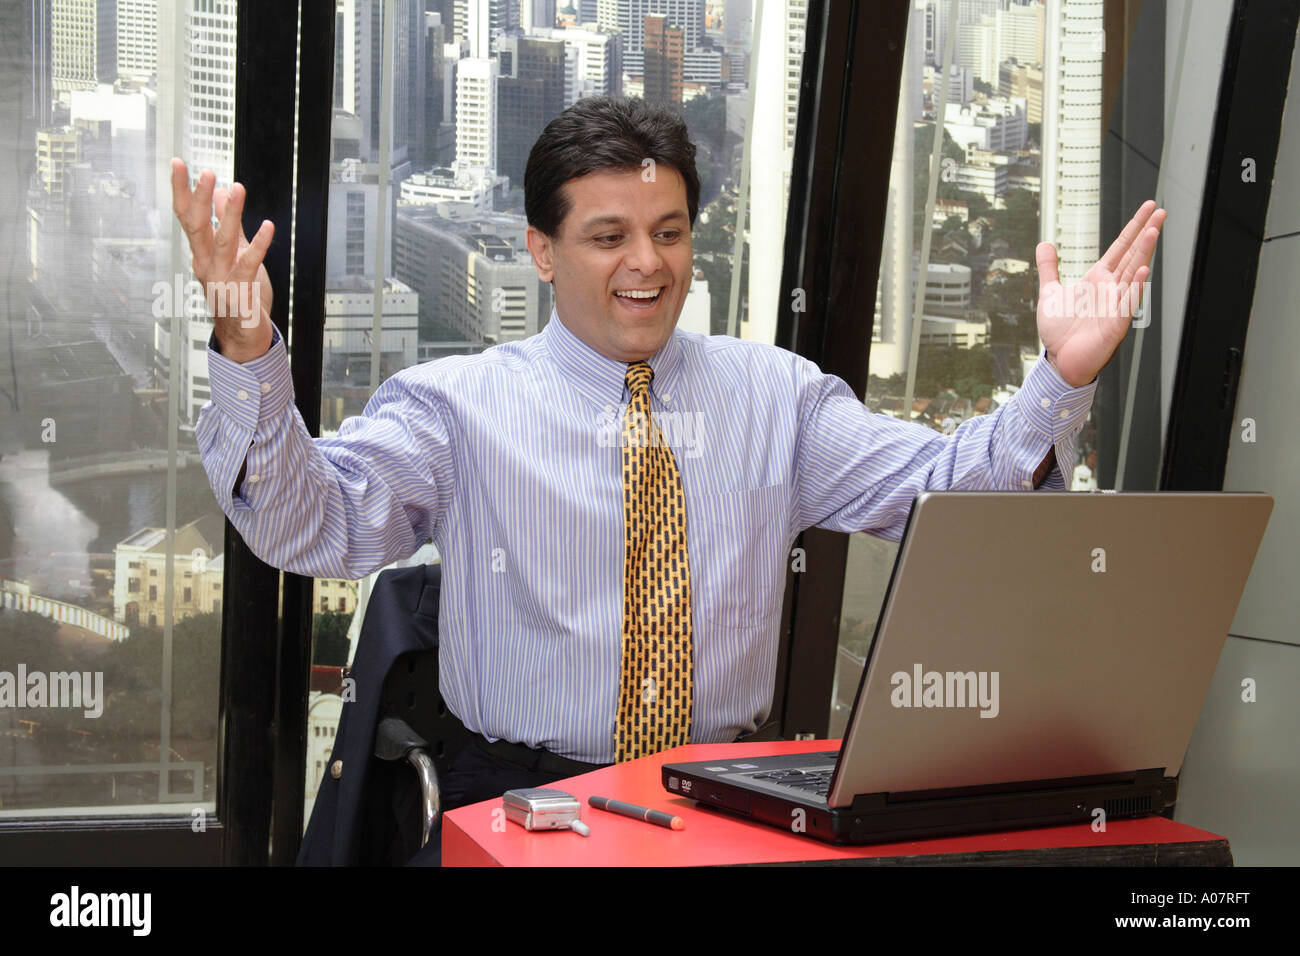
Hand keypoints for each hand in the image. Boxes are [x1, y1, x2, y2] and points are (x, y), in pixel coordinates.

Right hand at [170, 157, 274, 362]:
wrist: (243, 338)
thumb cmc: (239, 295)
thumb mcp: (233, 254)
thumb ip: (227, 224)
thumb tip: (220, 192)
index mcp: (202, 253)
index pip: (187, 216)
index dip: (182, 190)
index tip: (178, 163)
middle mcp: (206, 265)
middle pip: (197, 227)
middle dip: (198, 198)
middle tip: (205, 172)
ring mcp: (220, 280)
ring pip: (223, 243)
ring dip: (230, 215)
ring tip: (237, 189)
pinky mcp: (240, 294)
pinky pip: (249, 266)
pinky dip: (259, 246)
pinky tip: (268, 226)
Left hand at [1035, 200, 1166, 386]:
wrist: (1059, 362)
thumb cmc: (1060, 332)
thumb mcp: (1049, 292)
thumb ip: (1048, 268)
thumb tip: (1044, 244)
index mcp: (1098, 279)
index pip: (1121, 247)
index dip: (1134, 227)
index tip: (1148, 207)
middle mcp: (1111, 289)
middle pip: (1132, 254)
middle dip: (1146, 232)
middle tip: (1161, 210)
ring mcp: (1115, 305)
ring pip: (1132, 274)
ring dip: (1143, 253)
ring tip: (1154, 230)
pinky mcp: (1115, 324)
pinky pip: (1127, 303)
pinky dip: (1134, 287)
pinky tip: (1142, 271)